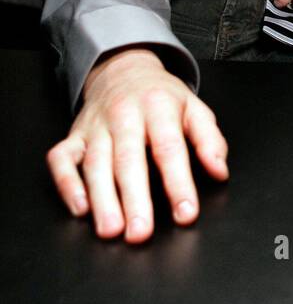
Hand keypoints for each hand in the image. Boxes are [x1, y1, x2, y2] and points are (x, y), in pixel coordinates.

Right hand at [45, 47, 228, 243]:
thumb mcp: (194, 109)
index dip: (178, 183)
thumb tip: (220, 171)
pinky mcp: (74, 136)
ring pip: (95, 164)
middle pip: (128, 160)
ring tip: (111, 230)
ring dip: (102, 200)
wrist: (124, 70)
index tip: (186, 213)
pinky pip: (62, 159)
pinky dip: (67, 183)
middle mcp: (124, 116)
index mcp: (158, 107)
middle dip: (134, 199)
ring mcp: (95, 126)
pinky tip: (80, 208)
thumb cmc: (161, 97)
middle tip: (140, 233)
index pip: (169, 148)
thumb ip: (209, 141)